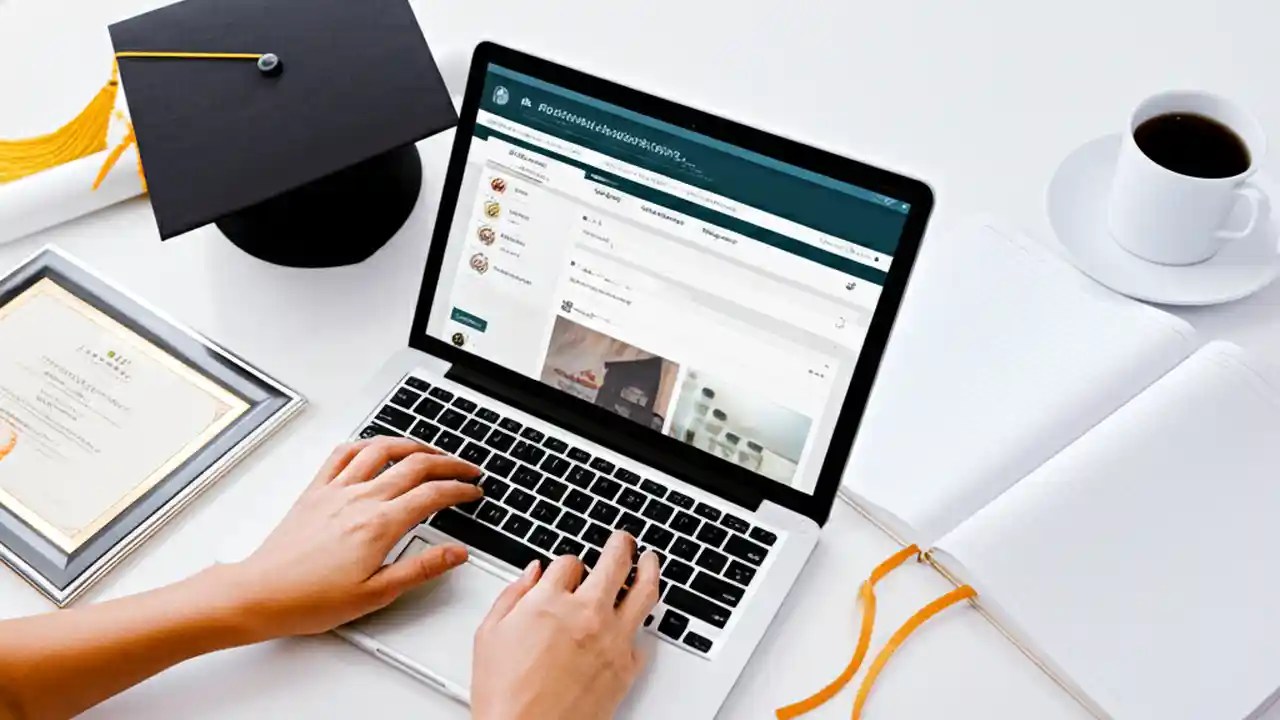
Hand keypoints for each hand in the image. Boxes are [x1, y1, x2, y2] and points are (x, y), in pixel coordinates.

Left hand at [224, 437, 481, 638]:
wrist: (261, 593)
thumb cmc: (311, 599)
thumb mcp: (377, 594)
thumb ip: (421, 568)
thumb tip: (456, 553)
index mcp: (379, 525)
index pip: (433, 495)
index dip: (460, 490)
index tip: (473, 492)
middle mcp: (360, 499)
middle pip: (415, 465)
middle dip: (448, 462)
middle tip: (466, 468)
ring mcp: (336, 490)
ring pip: (382, 449)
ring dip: (413, 445)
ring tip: (431, 451)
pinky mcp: (316, 490)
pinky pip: (344, 453)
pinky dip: (367, 444)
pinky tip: (376, 448)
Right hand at [472, 531, 659, 719]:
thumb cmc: (504, 697)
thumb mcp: (489, 636)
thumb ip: (512, 596)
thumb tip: (531, 573)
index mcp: (548, 602)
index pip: (568, 562)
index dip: (566, 564)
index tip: (566, 570)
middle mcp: (585, 614)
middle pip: (614, 562)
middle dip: (621, 545)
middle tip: (623, 540)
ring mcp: (611, 639)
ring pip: (644, 590)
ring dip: (650, 567)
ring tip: (651, 560)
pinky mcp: (626, 667)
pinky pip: (642, 636)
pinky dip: (642, 623)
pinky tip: (641, 617)